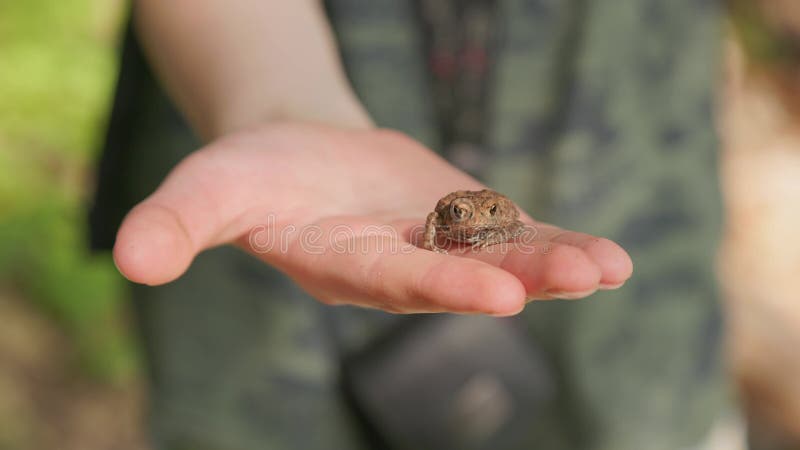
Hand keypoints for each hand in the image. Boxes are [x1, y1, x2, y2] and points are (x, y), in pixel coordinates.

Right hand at [113, 123, 631, 315]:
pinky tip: (610, 259)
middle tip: (581, 276)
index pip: (394, 281)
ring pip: (498, 261)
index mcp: (341, 262)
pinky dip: (557, 243)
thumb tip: (128, 259)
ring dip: (553, 264)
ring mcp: (434, 247)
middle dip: (519, 278)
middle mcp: (396, 266)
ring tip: (608, 267)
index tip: (498, 297)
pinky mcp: (460, 224)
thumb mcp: (204, 188)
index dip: (441, 288)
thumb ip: (173, 225)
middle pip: (462, 277)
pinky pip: (513, 236)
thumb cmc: (248, 175)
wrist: (296, 153)